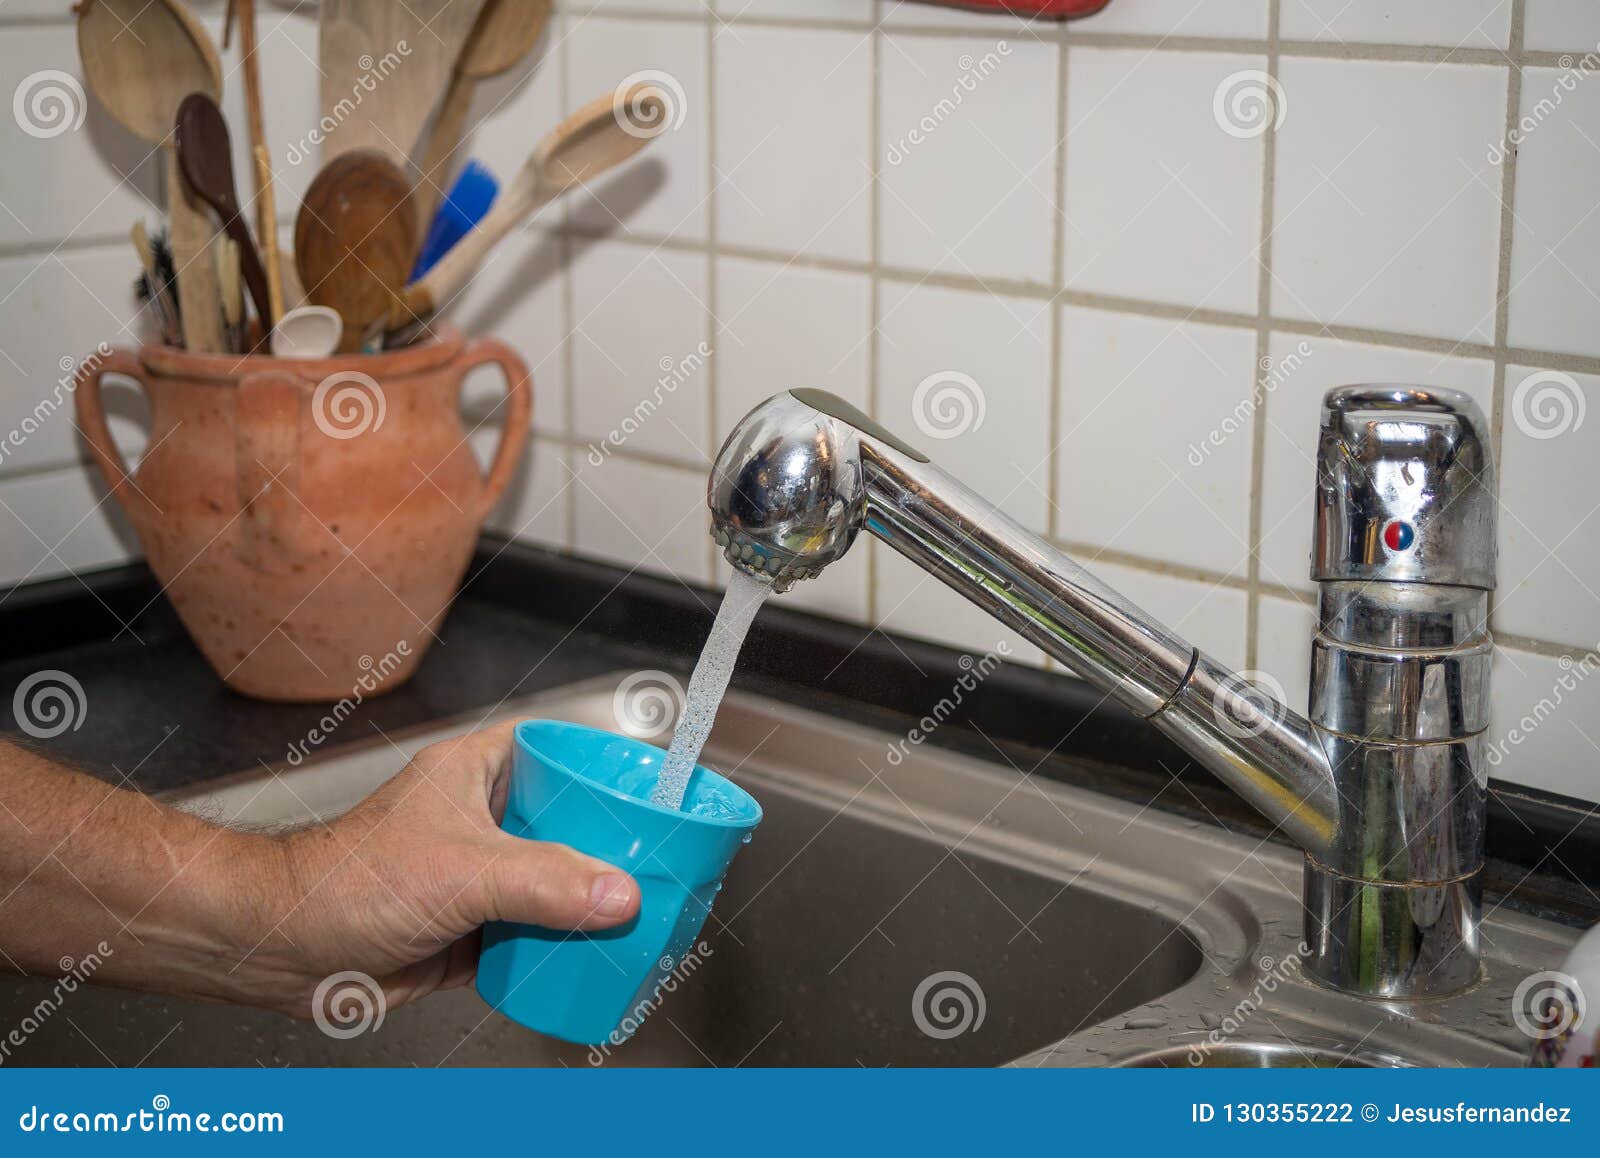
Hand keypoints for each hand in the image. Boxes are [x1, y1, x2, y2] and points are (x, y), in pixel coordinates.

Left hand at [225, 719, 640, 1018]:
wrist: (284, 951)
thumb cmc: (345, 880)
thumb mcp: (463, 872)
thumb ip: (545, 881)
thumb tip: (618, 894)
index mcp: (479, 772)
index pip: (561, 750)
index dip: (608, 765)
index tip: (654, 788)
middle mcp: (483, 819)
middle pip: (570, 824)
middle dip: (612, 849)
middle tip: (660, 863)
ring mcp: (479, 875)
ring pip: (555, 883)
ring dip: (589, 904)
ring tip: (642, 913)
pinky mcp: (472, 930)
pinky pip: (534, 935)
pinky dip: (561, 948)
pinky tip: (593, 958)